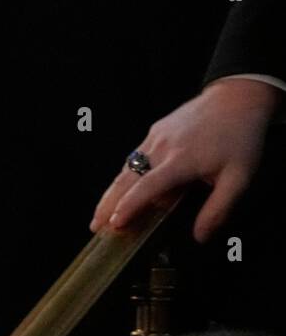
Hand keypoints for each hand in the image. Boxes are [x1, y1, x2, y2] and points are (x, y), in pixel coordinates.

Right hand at [90, 77, 281, 241]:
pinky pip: (134, 158)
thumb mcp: (239, 178)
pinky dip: (124, 177)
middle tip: (96, 227)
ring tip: (101, 213)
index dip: (129, 206)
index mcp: (181, 161)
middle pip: (126, 180)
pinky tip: (121, 190)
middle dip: (108, 205)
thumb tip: (200, 236)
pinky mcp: (155, 132)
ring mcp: (155, 138)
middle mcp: (161, 149)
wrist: (235, 99)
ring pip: (126, 169)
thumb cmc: (240, 138)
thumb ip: (218, 209)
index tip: (115, 224)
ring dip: (111, 193)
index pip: (147, 187)